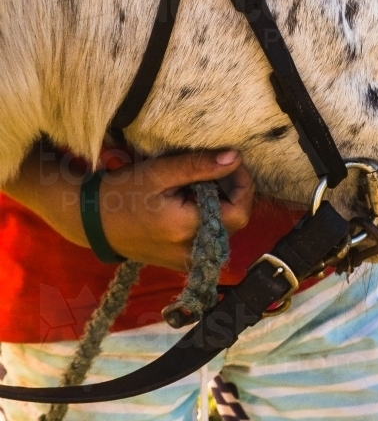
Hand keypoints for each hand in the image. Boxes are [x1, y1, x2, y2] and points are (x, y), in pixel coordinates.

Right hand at [4, 147, 253, 271]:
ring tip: (197, 184)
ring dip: (219, 204)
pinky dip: (206, 218)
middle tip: (211, 169)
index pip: (240, 211)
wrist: (91, 221)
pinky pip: (207, 239)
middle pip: (234, 221)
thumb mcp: (159, 173)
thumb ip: (200, 166)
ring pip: (223, 230)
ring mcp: (186, 262)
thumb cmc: (122, 193)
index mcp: (188, 229)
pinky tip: (189, 201)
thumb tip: (236, 157)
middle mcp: (191, 252)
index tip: (231, 161)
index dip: (242, 184)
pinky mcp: (180, 263)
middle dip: (230, 192)